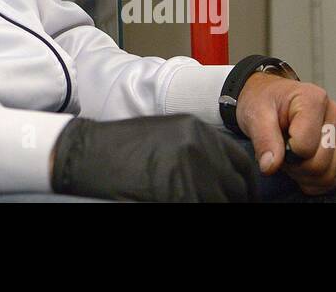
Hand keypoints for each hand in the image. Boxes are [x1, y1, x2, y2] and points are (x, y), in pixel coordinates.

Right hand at [50, 114, 258, 201]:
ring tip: (197, 200)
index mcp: (198, 130)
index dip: (245, 184)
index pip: (241, 162)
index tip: (243, 195)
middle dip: (234, 199)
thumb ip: (196, 149)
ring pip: (220, 201)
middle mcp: (200, 147)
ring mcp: (191, 171)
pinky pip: (200, 205)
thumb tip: (218, 175)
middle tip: (228, 204)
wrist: (90, 152)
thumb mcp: (166, 134)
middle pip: (235, 185)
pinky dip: (196, 205)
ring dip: (215, 204)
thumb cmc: (122, 145)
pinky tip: (181, 201)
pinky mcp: (178, 193)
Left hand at [237, 72, 335, 194]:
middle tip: (278, 151)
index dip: (285, 152)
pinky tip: (297, 165)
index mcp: (314, 100)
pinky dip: (311, 180)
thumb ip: (263, 139)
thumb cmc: (262, 100)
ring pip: (328, 175)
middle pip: (320, 164)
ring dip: (303, 175)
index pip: (305, 146)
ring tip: (287, 156)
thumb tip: (270, 166)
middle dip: (294, 166)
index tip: (274, 139)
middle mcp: (333, 114)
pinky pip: (331, 178)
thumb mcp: (255, 114)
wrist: (268, 97)